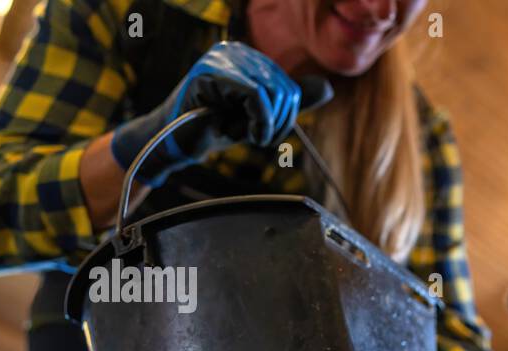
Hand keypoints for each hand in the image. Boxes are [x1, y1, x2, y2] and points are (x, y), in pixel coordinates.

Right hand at [111, 42, 332, 186]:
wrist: (180, 142)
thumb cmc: (217, 127)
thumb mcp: (261, 116)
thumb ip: (290, 102)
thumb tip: (327, 87)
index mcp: (247, 58)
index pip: (289, 86)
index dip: (288, 117)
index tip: (269, 135)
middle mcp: (234, 51)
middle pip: (285, 88)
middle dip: (282, 122)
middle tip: (263, 140)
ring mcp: (220, 58)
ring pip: (272, 92)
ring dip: (270, 125)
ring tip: (253, 137)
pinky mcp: (210, 73)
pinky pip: (256, 95)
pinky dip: (260, 121)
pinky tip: (249, 135)